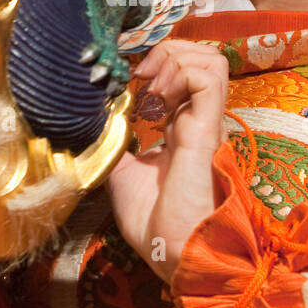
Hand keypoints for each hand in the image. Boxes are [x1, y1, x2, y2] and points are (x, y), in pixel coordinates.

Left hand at [108, 40, 229, 282]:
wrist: (175, 254)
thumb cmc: (156, 225)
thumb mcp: (123, 176)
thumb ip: (117, 147)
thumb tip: (96, 125)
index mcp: (184, 129)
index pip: (184, 74)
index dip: (155, 64)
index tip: (123, 80)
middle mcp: (200, 120)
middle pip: (202, 57)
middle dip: (165, 53)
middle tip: (136, 79)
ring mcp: (207, 122)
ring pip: (211, 59)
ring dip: (172, 60)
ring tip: (147, 89)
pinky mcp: (208, 129)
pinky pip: (208, 77)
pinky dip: (177, 74)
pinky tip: (154, 101)